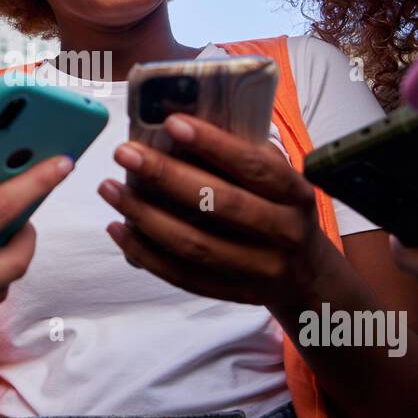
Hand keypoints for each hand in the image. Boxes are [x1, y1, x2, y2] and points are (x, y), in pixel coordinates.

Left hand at [98, 113, 331, 311]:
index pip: (253, 166)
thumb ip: (241, 156)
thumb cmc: (279, 209)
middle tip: (124, 153)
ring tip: (110, 189)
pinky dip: (146, 253)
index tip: (171, 123)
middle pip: (219, 204)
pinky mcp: (234, 294)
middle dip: (166, 176)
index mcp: (295, 194)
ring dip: (145, 216)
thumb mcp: (277, 179)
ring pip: (195, 245)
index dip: (213, 144)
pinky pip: (183, 276)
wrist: (307, 274)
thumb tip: (176, 127)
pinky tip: (120, 228)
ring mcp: (259, 269)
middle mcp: (283, 232)